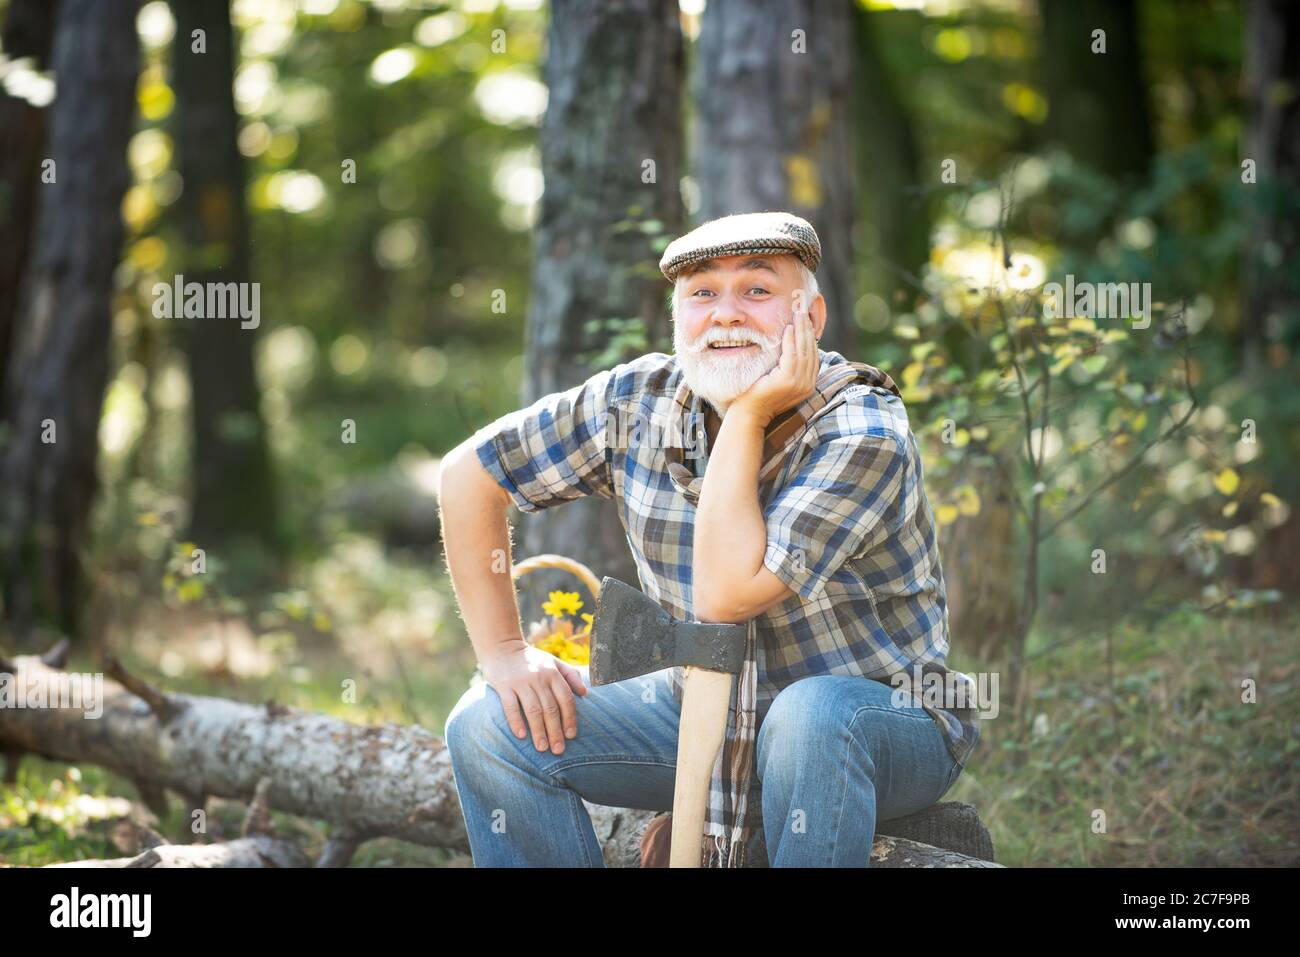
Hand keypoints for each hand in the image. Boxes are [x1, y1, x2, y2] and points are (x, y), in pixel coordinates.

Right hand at [480, 642, 587, 753]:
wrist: (502, 646)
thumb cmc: (530, 659)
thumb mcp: (553, 661)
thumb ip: (570, 675)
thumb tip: (585, 693)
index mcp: (553, 673)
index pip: (565, 699)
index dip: (569, 718)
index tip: (571, 736)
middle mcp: (539, 677)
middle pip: (551, 708)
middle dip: (555, 731)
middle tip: (558, 750)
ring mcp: (521, 681)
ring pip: (533, 710)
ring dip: (538, 731)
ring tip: (542, 748)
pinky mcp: (504, 685)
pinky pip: (510, 706)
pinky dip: (516, 721)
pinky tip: (521, 736)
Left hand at [729, 296, 818, 426]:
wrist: (748, 413)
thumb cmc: (758, 395)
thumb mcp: (778, 377)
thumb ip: (787, 365)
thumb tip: (790, 343)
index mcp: (807, 384)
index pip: (813, 355)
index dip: (810, 336)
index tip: (806, 319)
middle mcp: (807, 384)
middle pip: (811, 350)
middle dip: (808, 328)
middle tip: (804, 310)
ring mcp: (799, 384)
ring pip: (804, 350)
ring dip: (801, 329)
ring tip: (798, 313)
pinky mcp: (787, 381)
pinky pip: (792, 355)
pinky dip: (791, 340)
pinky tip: (788, 328)